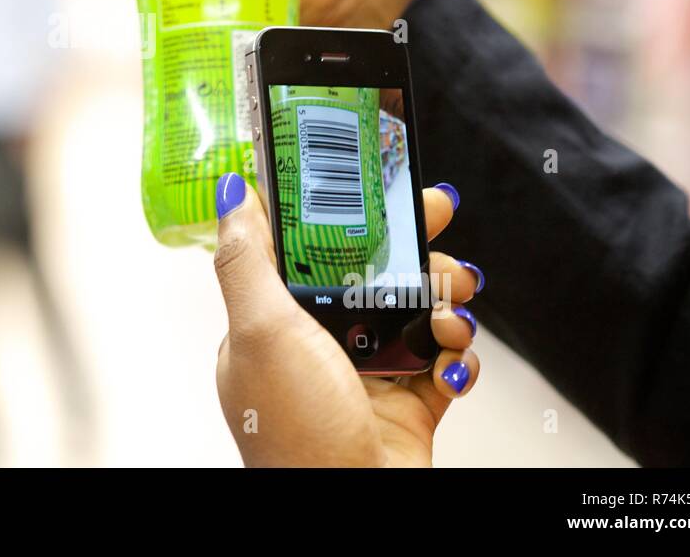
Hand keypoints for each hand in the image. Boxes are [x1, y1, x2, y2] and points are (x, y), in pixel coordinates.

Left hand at [212, 173, 481, 466]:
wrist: (358, 510)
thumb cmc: (298, 434)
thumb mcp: (259, 333)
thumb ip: (246, 259)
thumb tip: (232, 191)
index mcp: (274, 324)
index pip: (308, 247)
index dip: (344, 210)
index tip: (376, 179)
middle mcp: (318, 344)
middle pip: (371, 270)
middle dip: (411, 243)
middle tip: (440, 217)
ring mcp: (366, 373)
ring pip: (416, 307)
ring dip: (444, 299)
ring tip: (451, 311)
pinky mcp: (409, 402)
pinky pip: (443, 358)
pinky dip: (457, 355)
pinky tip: (453, 360)